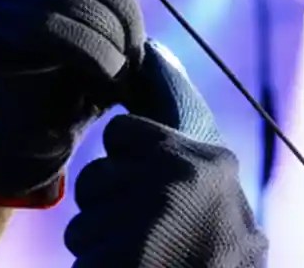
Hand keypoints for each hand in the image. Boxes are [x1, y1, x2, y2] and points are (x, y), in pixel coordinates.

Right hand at [0, 0, 149, 207]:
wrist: (34, 145)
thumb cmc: (76, 88)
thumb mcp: (109, 36)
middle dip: (128, 20)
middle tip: (137, 58)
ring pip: (72, 5)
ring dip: (111, 43)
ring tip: (122, 75)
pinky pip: (49, 31)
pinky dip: (90, 54)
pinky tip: (105, 81)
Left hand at [65, 42, 268, 266]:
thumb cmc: (217, 261)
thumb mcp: (223, 203)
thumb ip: (190, 150)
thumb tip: (155, 58)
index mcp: (210, 160)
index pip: (124, 133)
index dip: (126, 167)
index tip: (151, 201)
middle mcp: (181, 178)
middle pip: (97, 175)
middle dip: (108, 209)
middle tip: (149, 243)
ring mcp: (152, 216)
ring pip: (84, 216)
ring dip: (101, 244)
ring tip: (143, 262)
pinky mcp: (125, 254)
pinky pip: (80, 247)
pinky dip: (95, 267)